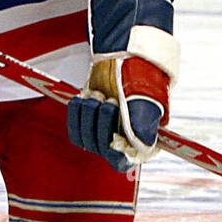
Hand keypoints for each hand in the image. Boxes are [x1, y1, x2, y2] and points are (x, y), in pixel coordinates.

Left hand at [67, 56, 168, 173]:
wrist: (123, 59)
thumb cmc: (141, 79)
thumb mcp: (147, 99)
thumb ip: (144, 123)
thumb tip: (140, 142)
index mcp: (141, 141)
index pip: (123, 161)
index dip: (116, 155)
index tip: (114, 142)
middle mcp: (121, 142)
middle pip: (102, 148)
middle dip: (103, 122)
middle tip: (110, 101)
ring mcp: (102, 133)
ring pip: (86, 140)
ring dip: (89, 115)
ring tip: (99, 94)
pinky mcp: (86, 124)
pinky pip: (74, 130)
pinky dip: (76, 113)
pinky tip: (83, 98)